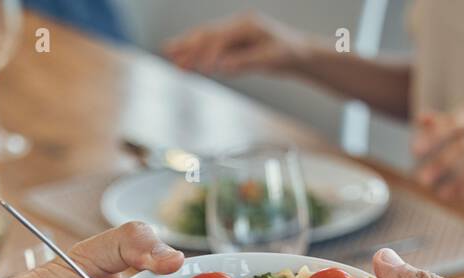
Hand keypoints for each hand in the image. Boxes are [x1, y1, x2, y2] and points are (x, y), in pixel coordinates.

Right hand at [162, 13, 311, 76]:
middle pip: (207, 34)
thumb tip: (220, 67)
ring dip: (187, 47)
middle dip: (187, 44)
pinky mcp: (233, 42)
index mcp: (246, 24)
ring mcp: (234, 32)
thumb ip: (244, 62)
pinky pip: (211, 46)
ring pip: (206, 38)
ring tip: (167, 51)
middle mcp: (238, 25)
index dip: (205, 52)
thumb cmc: (286, 53)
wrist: (296, 52)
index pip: (220, 38)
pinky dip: (197, 53)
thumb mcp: (268, 60)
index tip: (194, 65)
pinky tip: (184, 59)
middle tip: (167, 51)